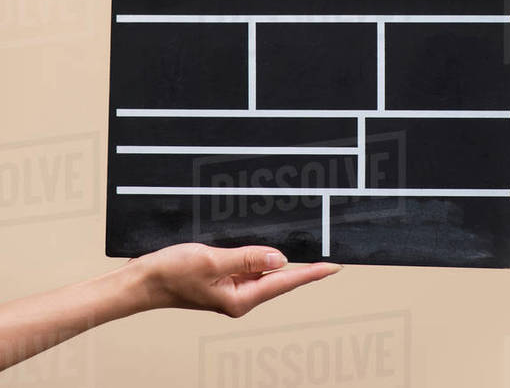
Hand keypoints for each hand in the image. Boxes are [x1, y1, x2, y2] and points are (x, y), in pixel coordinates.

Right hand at [127, 243, 340, 317]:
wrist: (141, 280)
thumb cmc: (170, 274)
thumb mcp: (212, 261)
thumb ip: (247, 258)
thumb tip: (280, 259)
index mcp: (240, 299)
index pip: (284, 282)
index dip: (311, 273)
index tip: (334, 266)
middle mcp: (239, 297)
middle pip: (278, 278)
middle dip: (301, 264)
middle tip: (327, 252)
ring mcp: (231, 288)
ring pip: (263, 270)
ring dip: (279, 258)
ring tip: (304, 245)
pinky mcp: (222, 278)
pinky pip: (248, 265)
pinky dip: (259, 254)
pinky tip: (267, 245)